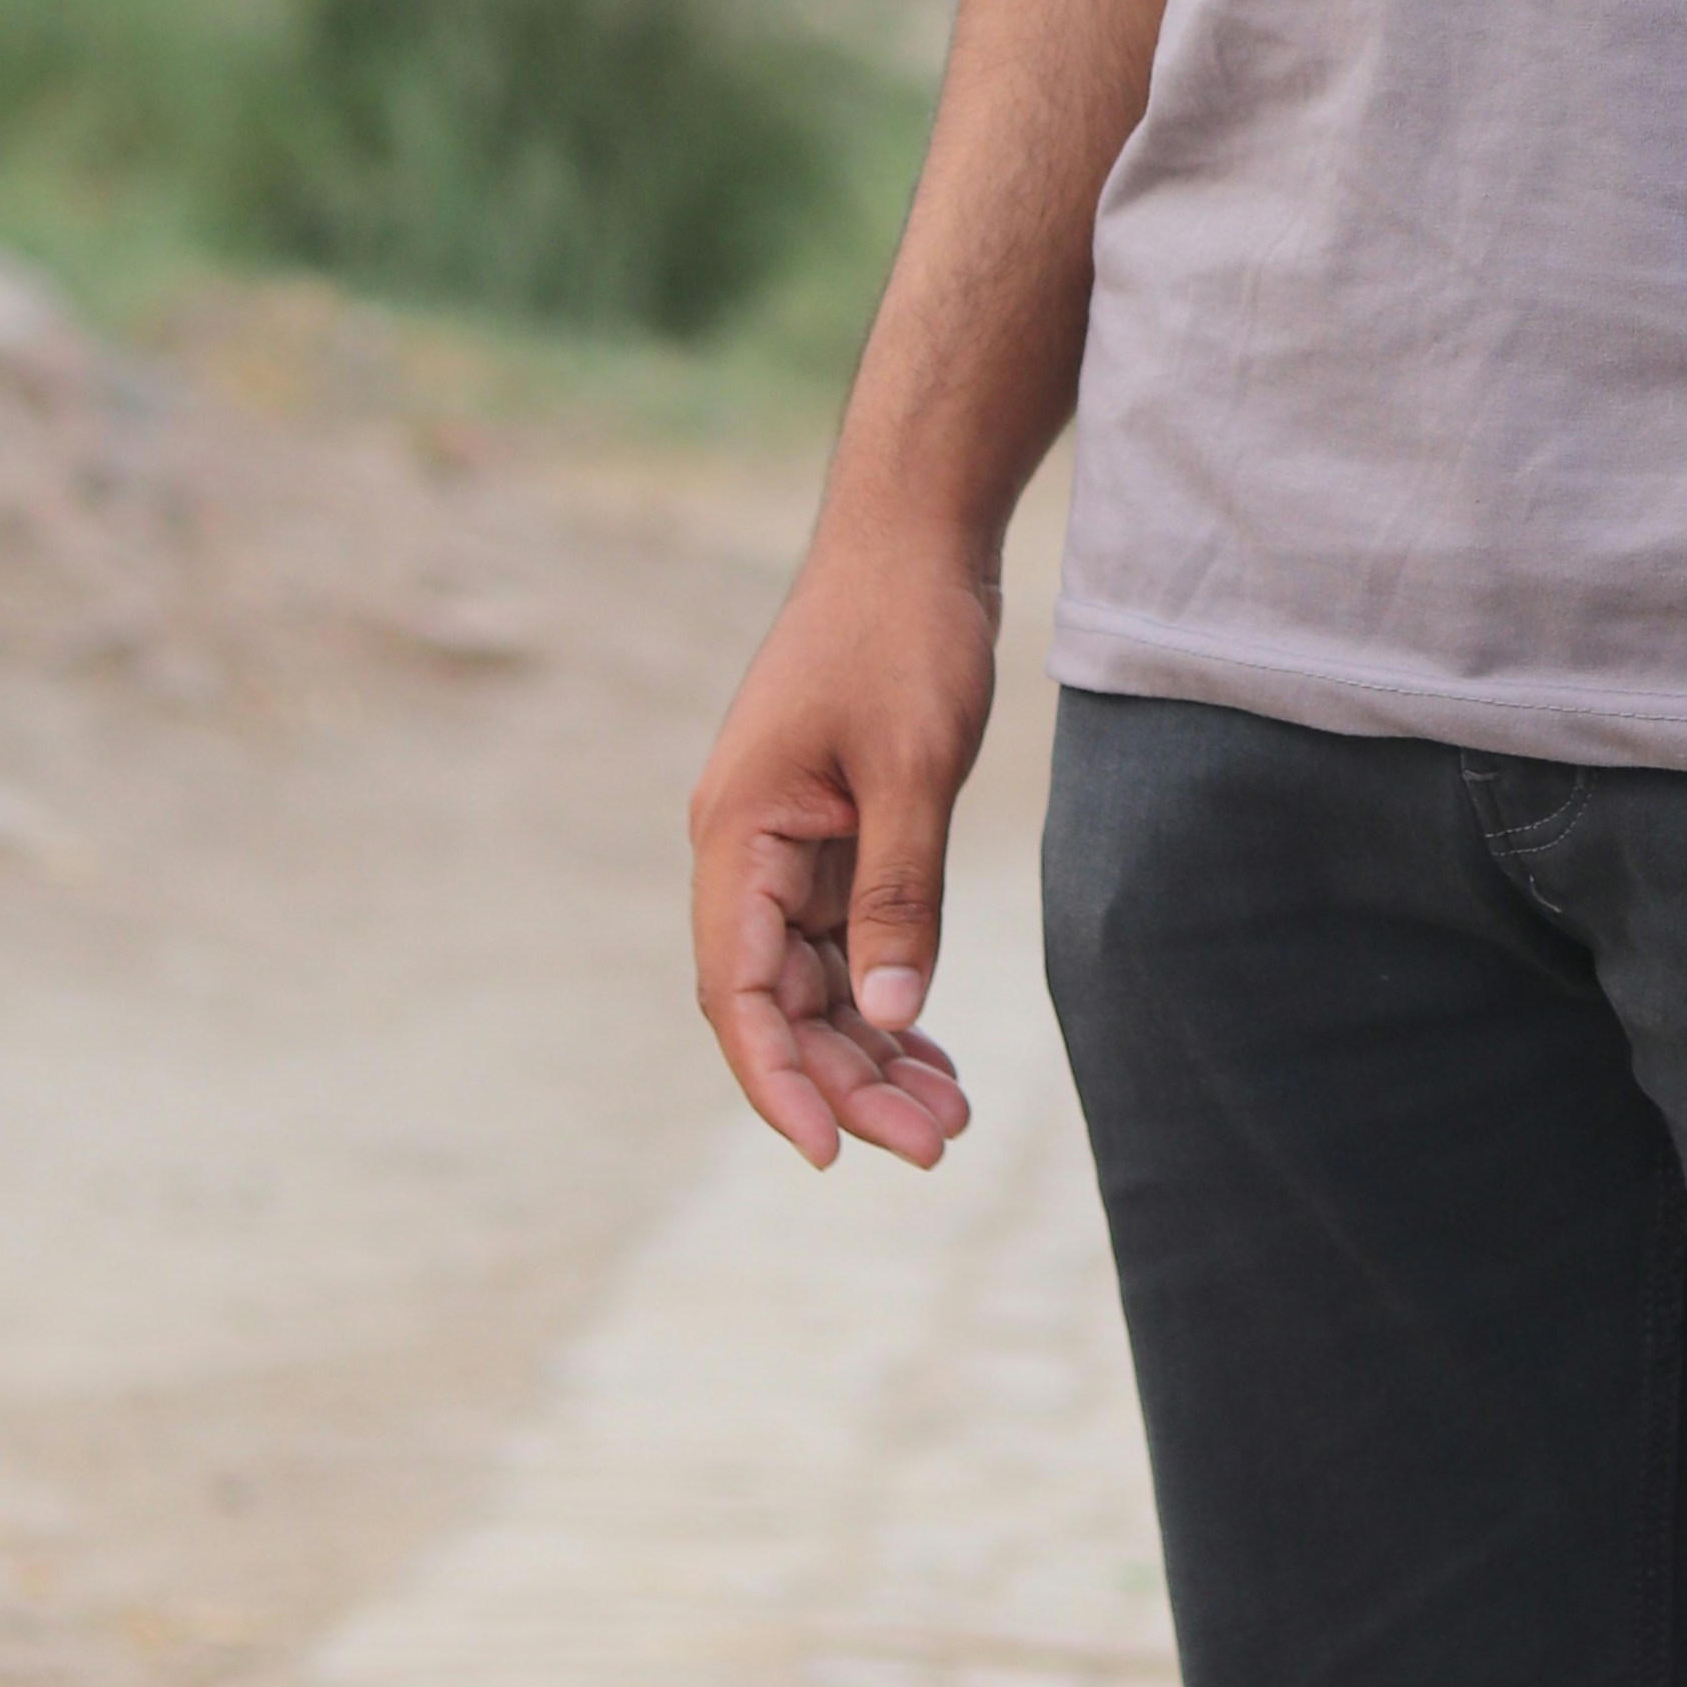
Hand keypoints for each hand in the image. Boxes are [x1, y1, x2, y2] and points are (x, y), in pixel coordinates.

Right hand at [688, 532, 1004, 1173]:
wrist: (914, 531)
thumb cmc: (903, 630)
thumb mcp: (914, 765)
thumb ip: (899, 894)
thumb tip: (884, 1018)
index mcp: (737, 834)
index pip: (739, 990)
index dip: (778, 1080)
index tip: (829, 1155)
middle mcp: (746, 850)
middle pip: (781, 1001)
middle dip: (848, 1080)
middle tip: (935, 1145)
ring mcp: (788, 845)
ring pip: (817, 982)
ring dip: (873, 1051)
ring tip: (949, 1119)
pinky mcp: (833, 833)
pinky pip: (848, 941)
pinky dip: (887, 995)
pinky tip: (930, 1050)